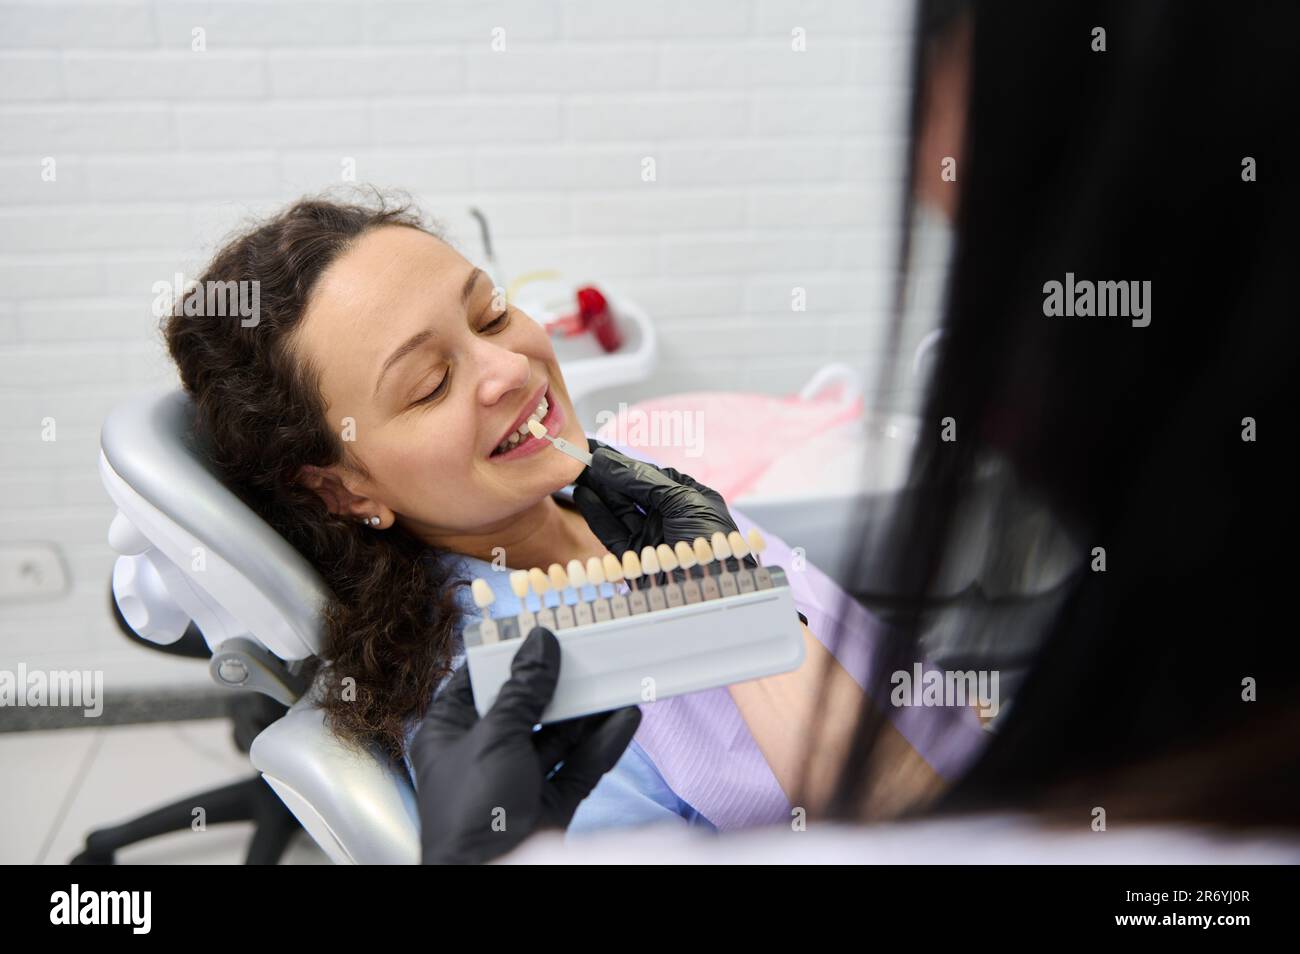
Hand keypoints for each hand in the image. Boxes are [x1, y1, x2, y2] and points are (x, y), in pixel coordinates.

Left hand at [411, 626, 640, 864]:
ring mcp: (517, 783)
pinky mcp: (548, 805)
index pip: (477, 683)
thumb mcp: (496, 737)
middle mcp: (482, 756)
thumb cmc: (473, 813)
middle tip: (588, 652)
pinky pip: (578, 767)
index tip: (539, 631)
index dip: (507, 657)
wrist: (493, 882)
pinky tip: (625, 718)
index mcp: (449, 735)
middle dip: (558, 684)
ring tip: (617, 679)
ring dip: (587, 711)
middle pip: (524, 708)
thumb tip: (541, 644)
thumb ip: (524, 690)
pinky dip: (602, 744)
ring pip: (557, 737)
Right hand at [573, 437, 750, 562]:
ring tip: (576, 471)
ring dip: (597, 490)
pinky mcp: (635, 559)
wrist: (713, 593)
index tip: (596, 449)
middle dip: (605, 474)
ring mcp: (651, 537)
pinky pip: (611, 532)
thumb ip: (645, 481)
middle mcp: (669, 516)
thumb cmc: (711, 546)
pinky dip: (596, 514)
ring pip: (618, 508)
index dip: (622, 461)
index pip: (649, 474)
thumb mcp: (684, 502)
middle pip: (630, 490)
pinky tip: (583, 495)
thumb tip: (609, 462)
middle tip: (578, 457)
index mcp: (688, 499)